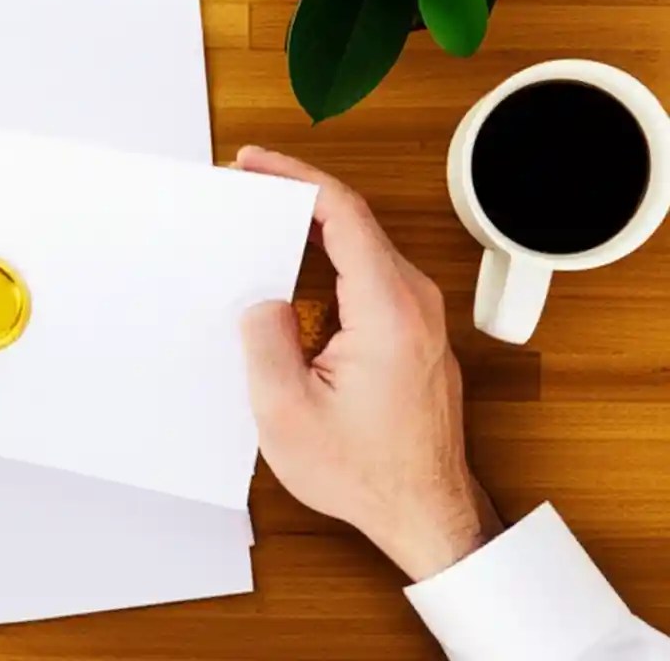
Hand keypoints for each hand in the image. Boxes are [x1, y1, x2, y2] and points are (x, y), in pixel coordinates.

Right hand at [234, 147, 502, 581]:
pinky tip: (298, 270)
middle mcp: (414, 304)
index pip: (344, 214)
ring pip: (365, 248)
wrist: (425, 512)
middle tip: (249, 186)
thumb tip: (261, 299)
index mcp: (386, 311)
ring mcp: (421, 318)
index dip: (295, 178)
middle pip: (356, 222)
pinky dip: (333, 259)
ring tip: (264, 223)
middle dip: (298, 196)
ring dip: (314, 229)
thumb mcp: (286, 412)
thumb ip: (265, 340)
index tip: (257, 164)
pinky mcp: (415, 334)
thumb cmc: (368, 472)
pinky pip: (373, 276)